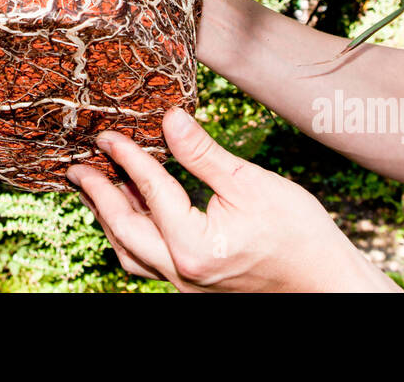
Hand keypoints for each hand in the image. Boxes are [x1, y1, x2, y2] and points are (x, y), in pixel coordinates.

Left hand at [66, 108, 400, 291]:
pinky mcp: (194, 284)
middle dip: (98, 195)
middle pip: (124, 230)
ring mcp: (186, 284)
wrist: (327, 281)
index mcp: (194, 247)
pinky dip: (134, 231)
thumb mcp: (251, 184)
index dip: (127, 158)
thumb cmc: (299, 234)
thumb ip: (203, 154)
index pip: (151, 192)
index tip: (106, 134)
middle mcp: (182, 273)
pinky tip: (136, 208)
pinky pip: (149, 258)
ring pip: (131, 251)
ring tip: (96, 185)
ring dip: (111, 217)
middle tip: (76, 167)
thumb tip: (170, 118)